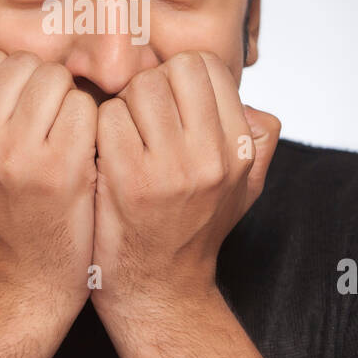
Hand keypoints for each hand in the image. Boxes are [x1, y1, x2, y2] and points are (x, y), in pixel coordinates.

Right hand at [0, 48, 97, 312]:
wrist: (24, 280)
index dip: (10, 79)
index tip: (20, 108)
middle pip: (24, 65)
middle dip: (41, 85)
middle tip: (47, 120)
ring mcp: (21, 155)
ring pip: (56, 79)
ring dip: (67, 99)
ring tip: (64, 131)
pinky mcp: (64, 168)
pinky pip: (83, 107)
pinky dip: (89, 121)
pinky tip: (82, 147)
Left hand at [92, 50, 279, 313]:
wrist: (158, 291)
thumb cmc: (194, 230)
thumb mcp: (244, 188)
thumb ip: (259, 141)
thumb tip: (248, 103)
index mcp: (239, 149)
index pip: (205, 65)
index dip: (178, 77)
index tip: (167, 106)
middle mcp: (212, 156)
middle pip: (170, 70)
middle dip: (148, 88)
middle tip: (140, 122)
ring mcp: (171, 168)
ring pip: (137, 89)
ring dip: (122, 107)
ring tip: (122, 139)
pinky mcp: (129, 181)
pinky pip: (108, 118)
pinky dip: (99, 130)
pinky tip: (104, 157)